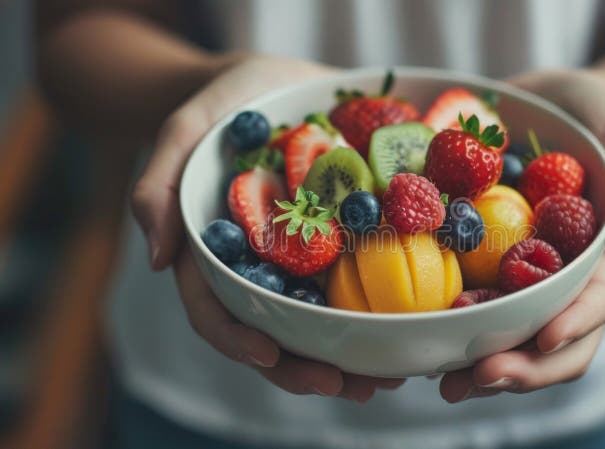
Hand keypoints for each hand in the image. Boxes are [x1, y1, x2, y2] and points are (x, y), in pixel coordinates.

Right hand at [132, 55, 403, 401]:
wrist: (271, 83)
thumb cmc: (222, 105)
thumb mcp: (185, 129)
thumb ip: (158, 184)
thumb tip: (155, 260)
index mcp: (215, 252)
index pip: (213, 308)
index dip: (238, 338)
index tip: (272, 354)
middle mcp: (257, 265)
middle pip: (270, 331)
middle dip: (304, 367)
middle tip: (351, 386)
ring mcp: (298, 259)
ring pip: (314, 322)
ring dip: (347, 357)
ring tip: (386, 379)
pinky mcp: (336, 242)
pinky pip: (352, 284)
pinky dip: (373, 313)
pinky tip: (404, 330)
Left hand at [440, 70, 604, 401]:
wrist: (550, 101)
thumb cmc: (600, 120)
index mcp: (603, 260)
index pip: (597, 304)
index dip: (574, 326)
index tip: (543, 338)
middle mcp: (560, 278)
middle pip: (551, 340)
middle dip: (520, 366)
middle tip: (479, 377)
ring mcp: (518, 274)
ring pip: (507, 334)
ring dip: (479, 364)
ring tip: (443, 381)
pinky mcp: (481, 260)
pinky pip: (466, 299)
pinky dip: (447, 326)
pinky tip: (419, 341)